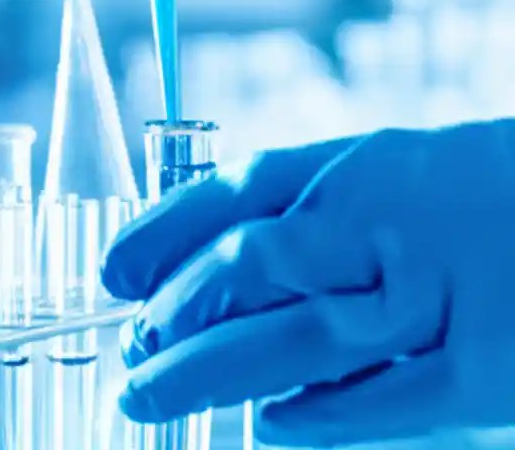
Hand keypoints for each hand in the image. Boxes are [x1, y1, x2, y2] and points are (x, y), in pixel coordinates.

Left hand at [100, 120, 514, 446]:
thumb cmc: (497, 196)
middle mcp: (392, 224)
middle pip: (247, 268)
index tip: (110, 270)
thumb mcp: (406, 173)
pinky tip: (269, 427)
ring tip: (147, 396)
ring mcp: (439, 300)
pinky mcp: (487, 373)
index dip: (162, 231)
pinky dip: (316, 418)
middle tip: (127, 354)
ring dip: (205, 373)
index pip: (236, 190)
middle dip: (172, 317)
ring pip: (291, 338)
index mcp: (370, 164)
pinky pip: (378, 401)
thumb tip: (213, 259)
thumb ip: (320, 208)